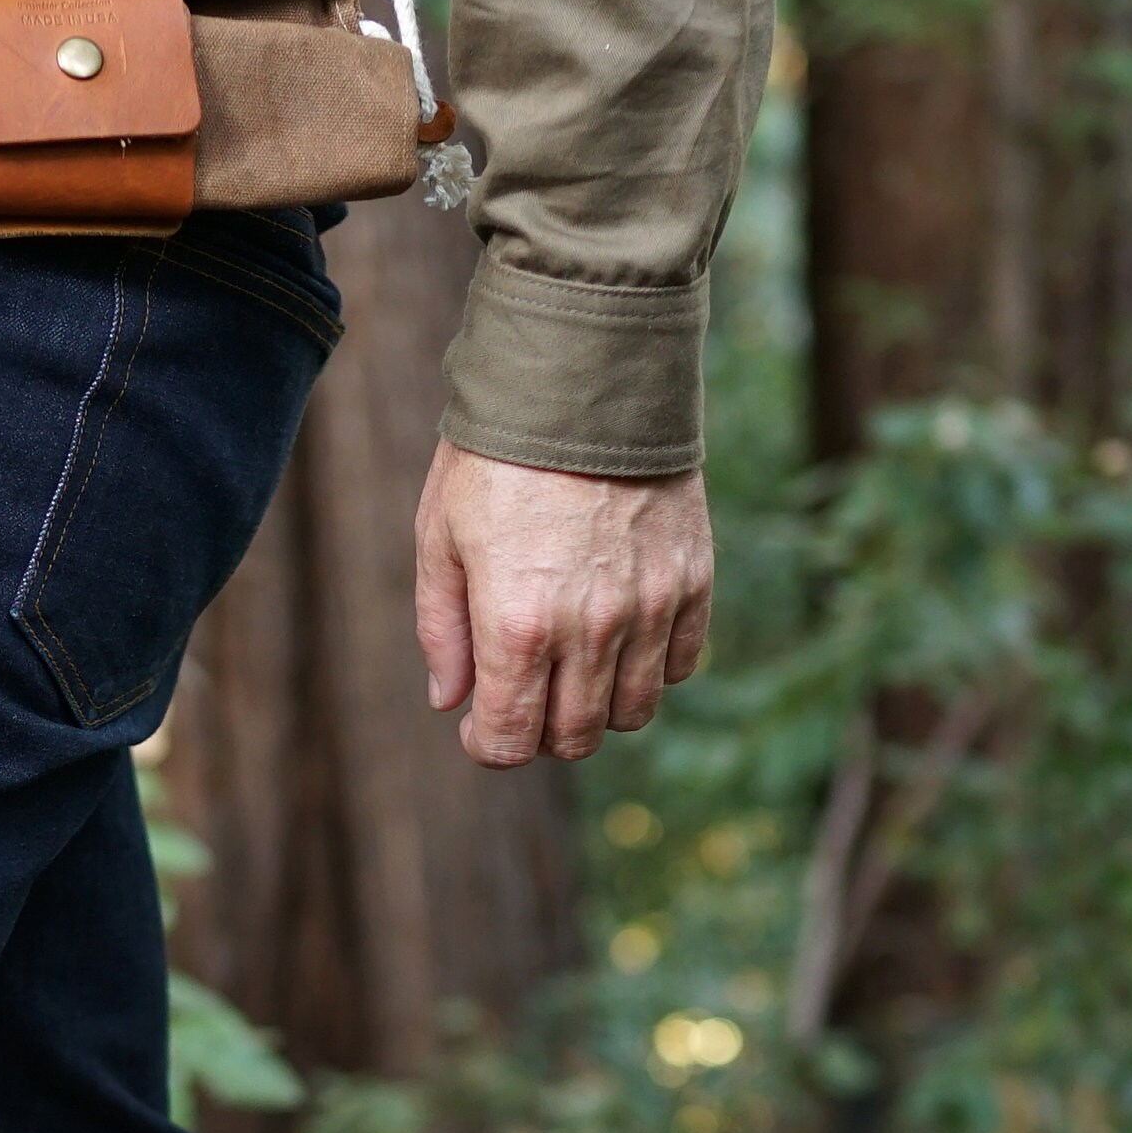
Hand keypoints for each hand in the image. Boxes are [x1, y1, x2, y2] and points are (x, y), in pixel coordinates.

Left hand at [412, 440, 712, 766]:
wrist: (581, 386)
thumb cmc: (494, 461)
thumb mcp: (439, 540)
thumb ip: (443, 630)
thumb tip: (451, 702)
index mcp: (516, 625)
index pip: (512, 739)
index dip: (490, 746)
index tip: (480, 726)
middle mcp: (590, 630)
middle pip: (576, 738)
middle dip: (540, 734)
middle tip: (522, 698)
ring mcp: (649, 609)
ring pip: (632, 712)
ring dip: (595, 708)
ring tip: (568, 669)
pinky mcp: (692, 583)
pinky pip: (679, 665)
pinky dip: (648, 669)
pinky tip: (616, 637)